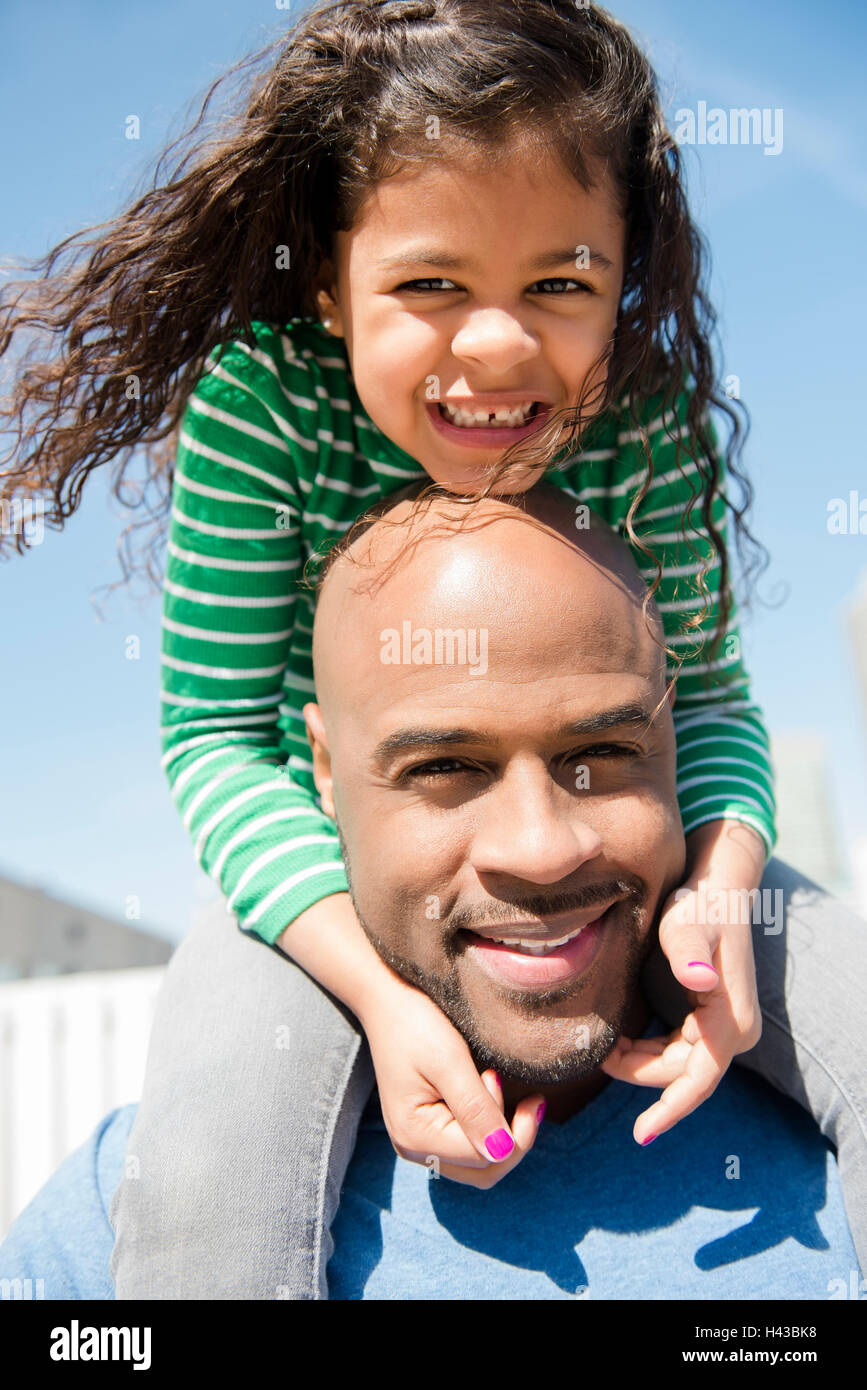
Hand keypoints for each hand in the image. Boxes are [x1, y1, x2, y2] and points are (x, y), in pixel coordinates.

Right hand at [359, 978, 545, 1187]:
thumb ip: (476, 1109)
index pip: (484, 1157)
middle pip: (484, 1171)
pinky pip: (467, 1148)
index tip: (514, 1085)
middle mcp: (413, 1148)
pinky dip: (489, 1130)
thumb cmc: (415, 1024)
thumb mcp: (449, 1061)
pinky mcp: (426, 1129)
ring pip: (479, 1164)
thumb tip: (503, 1150)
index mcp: (415, 1135)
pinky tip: (491, 1098)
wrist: (386, 1001)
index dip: (512, 1130)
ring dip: (503, 1135)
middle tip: (526, 1098)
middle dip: (514, 1139)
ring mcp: (418, 1141)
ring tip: (499, 1089)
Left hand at [600, 875, 761, 1144]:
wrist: (717, 888)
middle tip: (598, 1059)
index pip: (699, 1080)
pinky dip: (650, 1052)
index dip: (670, 1108)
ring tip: (604, 1051)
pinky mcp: (711, 1020)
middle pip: (683, 1075)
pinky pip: (679, 1051)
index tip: (641, 1134)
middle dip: (640, 1074)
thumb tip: (701, 980)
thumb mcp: (687, 928)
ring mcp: (725, 1028)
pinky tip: (622, 1044)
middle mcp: (735, 1032)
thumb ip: (689, 953)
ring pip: (679, 1066)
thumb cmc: (699, 906)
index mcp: (731, 1021)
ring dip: (642, 1064)